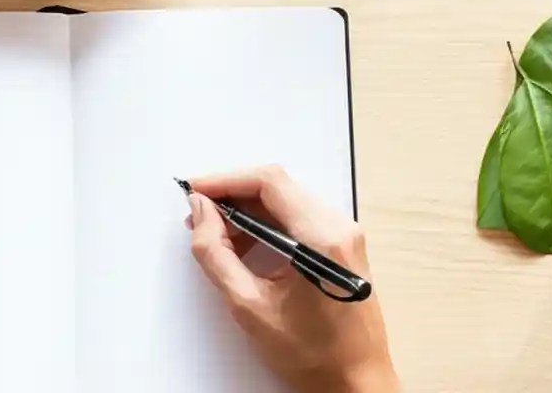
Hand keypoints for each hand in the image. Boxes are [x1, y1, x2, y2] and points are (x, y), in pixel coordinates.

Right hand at [186, 166, 396, 392]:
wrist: (357, 384)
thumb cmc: (311, 355)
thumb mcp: (249, 306)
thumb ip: (216, 254)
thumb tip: (201, 211)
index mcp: (322, 239)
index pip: (269, 183)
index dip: (225, 180)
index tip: (194, 190)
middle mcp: (339, 228)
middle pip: (277, 187)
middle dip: (232, 194)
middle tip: (198, 215)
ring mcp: (345, 236)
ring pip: (286, 200)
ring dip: (247, 210)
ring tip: (216, 234)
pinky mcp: (342, 246)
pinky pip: (298, 217)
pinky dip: (266, 223)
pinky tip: (243, 245)